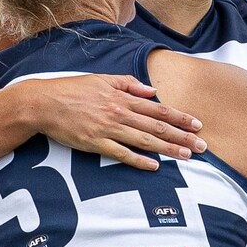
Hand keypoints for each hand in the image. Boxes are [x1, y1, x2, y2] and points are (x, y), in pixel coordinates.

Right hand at [19, 74, 205, 170]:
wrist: (44, 103)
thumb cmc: (72, 90)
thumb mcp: (102, 80)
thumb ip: (128, 84)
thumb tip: (151, 91)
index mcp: (122, 97)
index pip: (158, 109)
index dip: (180, 117)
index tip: (197, 124)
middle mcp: (119, 113)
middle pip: (157, 126)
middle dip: (182, 137)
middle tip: (202, 146)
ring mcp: (108, 129)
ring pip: (145, 140)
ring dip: (168, 149)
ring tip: (187, 157)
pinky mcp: (95, 143)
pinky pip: (121, 154)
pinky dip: (139, 160)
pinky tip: (154, 166)